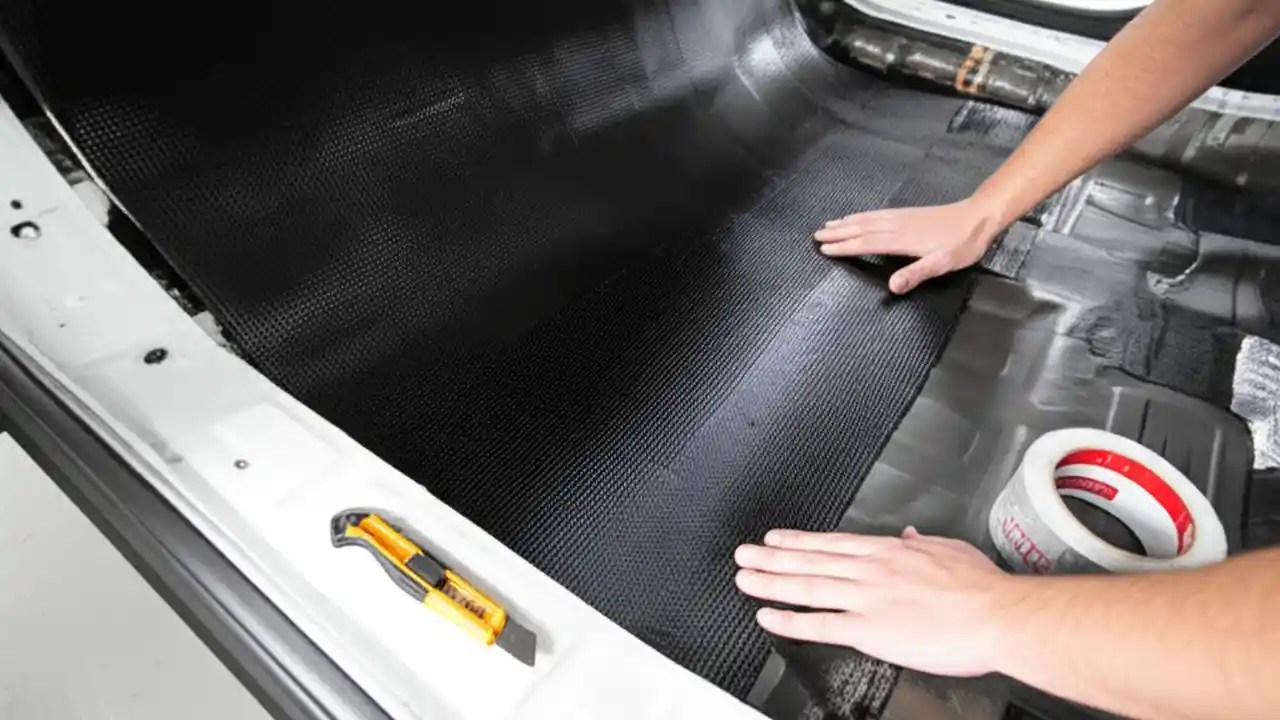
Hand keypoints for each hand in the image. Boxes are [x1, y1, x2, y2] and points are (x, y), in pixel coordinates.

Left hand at [734, 527, 1019, 676]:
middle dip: (772, 557)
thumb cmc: (981, 588)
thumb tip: (908, 536)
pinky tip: (768, 615)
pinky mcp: (869, 629)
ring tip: (744, 578)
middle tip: (744, 554)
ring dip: (771, 582)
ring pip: (807, 587)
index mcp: (888, 552)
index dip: (799, 542)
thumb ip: (922, 544)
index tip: (776, 539)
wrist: (997, 615)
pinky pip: (820, 624)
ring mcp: (866, 598)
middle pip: (810, 561)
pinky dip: (790, 619)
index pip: (832, 543)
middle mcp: (870, 570)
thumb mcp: (948, 549)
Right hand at [813, 196, 1006, 294]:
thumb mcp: (942, 263)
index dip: (845, 247)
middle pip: (862, 229)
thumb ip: (916, 274)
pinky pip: (877, 214)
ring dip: (847, 223)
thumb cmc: (962, 244)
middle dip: (839, 233)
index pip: (867, 243)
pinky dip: (862, 215)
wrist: (979, 216)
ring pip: (867, 219)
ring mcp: (901, 217)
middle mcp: (897, 225)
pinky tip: (858, 216)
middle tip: (816, 236)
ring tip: (829, 224)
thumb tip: (891, 286)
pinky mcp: (907, 214)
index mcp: (901, 240)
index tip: (825, 249)